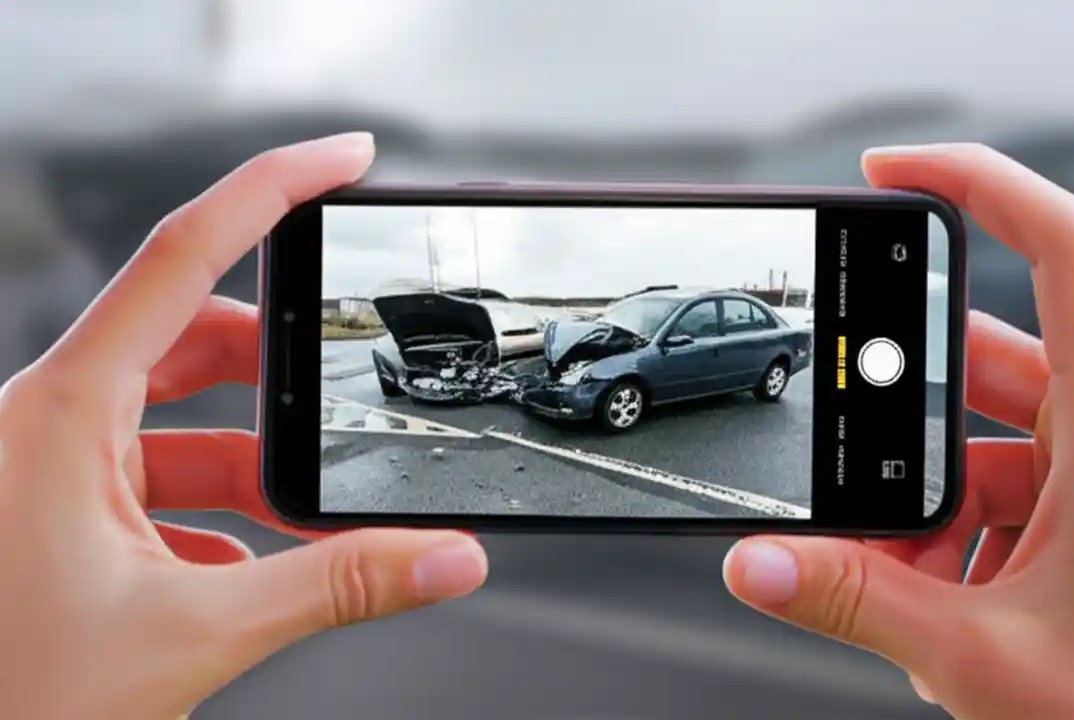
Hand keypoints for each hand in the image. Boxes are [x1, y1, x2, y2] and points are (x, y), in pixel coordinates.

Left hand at [0, 134, 487, 718]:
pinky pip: (156, 482)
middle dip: (280, 370)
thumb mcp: (195, 633)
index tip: (343, 159)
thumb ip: (339, 585)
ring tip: (304, 514)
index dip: (275, 187)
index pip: (185, 253)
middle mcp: (45, 425)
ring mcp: (47, 472)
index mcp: (60, 413)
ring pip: (178, 421)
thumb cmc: (11, 699)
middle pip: (193, 338)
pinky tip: (241, 569)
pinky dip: (215, 514)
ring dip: (252, 461)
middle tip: (344, 392)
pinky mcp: (58, 519)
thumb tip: (444, 555)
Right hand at [723, 144, 1073, 717]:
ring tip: (896, 586)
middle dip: (905, 429)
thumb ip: (851, 600)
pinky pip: (1010, 503)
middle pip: (989, 369)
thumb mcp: (976, 659)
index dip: (976, 182)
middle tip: (850, 486)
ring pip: (990, 450)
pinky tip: (931, 612)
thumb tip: (754, 563)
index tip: (890, 172)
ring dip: (927, 508)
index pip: (1063, 248)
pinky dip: (956, 544)